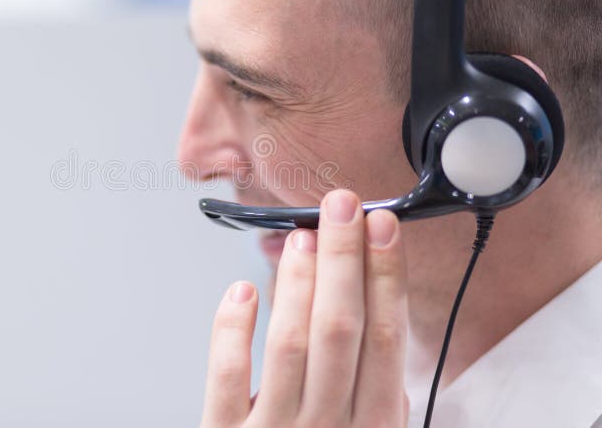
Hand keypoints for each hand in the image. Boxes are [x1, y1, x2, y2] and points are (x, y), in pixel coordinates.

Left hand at [201, 189, 408, 427]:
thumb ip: (374, 390)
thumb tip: (378, 313)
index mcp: (374, 427)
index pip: (386, 339)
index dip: (386, 277)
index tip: (382, 229)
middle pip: (341, 330)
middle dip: (345, 260)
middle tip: (343, 207)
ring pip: (290, 344)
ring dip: (297, 284)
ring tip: (301, 237)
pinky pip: (227, 377)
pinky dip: (232, 329)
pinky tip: (240, 291)